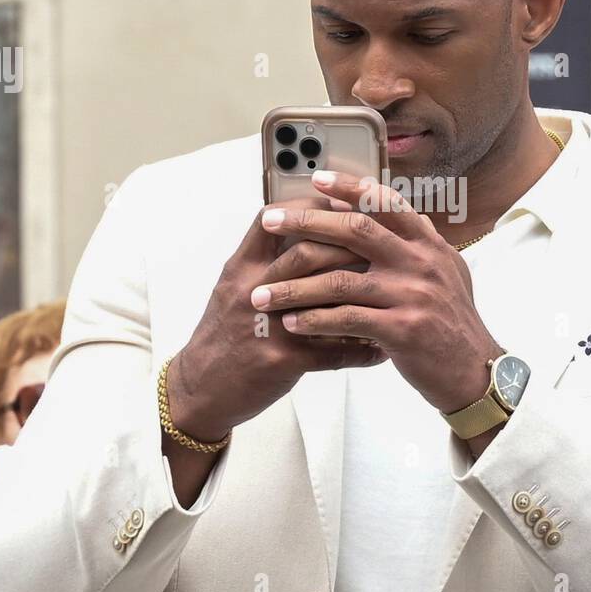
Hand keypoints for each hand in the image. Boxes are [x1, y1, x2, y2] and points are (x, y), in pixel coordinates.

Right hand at [166, 195, 387, 440]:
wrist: (200, 388)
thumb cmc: (223, 336)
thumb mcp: (234, 288)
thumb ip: (266, 261)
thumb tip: (309, 233)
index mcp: (241, 269)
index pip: (272, 220)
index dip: (309, 206)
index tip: (343, 203)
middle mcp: (251, 291)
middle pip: (304, 253)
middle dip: (347, 246)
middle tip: (380, 246)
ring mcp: (267, 326)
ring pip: (321, 298)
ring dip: (360, 293)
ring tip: (390, 292)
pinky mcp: (281, 361)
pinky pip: (333, 352)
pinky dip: (361, 351)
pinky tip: (381, 350)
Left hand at [252, 170, 503, 413]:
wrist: (474, 371)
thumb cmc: (452, 322)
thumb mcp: (447, 271)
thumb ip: (417, 243)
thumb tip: (384, 211)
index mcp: (429, 244)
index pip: (385, 202)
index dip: (350, 187)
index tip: (316, 178)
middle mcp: (422, 262)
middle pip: (355, 229)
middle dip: (306, 222)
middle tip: (270, 220)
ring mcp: (413, 295)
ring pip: (340, 280)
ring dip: (294, 286)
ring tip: (262, 293)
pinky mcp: (402, 330)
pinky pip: (345, 319)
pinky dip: (314, 321)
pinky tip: (291, 323)